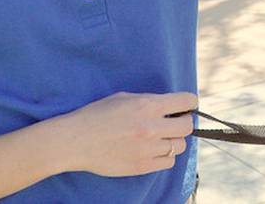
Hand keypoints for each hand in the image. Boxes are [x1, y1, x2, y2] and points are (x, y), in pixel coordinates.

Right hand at [56, 91, 196, 176]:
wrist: (75, 141)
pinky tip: (153, 151)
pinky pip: (168, 162)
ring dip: (173, 140)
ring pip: (179, 146)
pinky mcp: (143, 166)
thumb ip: (150, 101)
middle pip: (187, 127)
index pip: (186, 102)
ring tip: (160, 138)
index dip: (189, 103)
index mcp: (147, 106)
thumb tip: (170, 106)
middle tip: (173, 123)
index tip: (186, 106)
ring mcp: (148, 149)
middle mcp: (151, 127)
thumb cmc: (97, 115)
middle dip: (183, 123)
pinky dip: (165, 156)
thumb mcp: (124, 98)